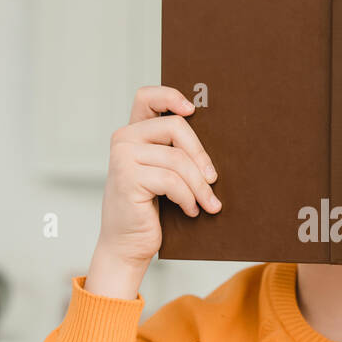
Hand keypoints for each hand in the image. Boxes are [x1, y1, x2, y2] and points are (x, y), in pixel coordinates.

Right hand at [85, 86, 219, 298]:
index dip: (171, 96)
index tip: (192, 110)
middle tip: (214, 179)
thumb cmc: (149, 210)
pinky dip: (188, 198)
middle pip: (176, 127)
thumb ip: (175, 152)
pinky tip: (191, 211)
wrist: (127, 245)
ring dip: (200, 186)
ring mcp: (122, 157)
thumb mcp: (164, 175)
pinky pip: (172, 181)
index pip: (147, 97)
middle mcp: (124, 139)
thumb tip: (219, 140)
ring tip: (208, 204)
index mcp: (133, 133)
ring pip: (178, 160)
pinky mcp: (127, 178)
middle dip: (201, 155)